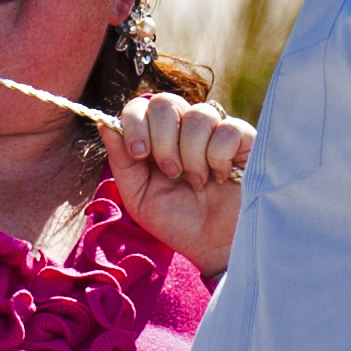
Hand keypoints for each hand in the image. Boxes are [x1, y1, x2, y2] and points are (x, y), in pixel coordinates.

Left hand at [110, 91, 252, 276]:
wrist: (213, 248)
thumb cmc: (177, 222)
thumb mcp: (139, 196)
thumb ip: (122, 161)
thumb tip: (105, 125)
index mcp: (158, 137)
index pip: (141, 106)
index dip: (135, 123)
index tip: (139, 154)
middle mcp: (185, 127)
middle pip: (165, 102)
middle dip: (162, 140)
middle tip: (170, 172)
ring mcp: (216, 130)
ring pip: (197, 115)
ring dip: (191, 155)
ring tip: (196, 182)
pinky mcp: (245, 139)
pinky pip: (227, 130)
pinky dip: (218, 157)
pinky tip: (220, 176)